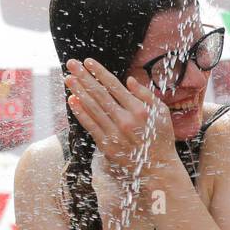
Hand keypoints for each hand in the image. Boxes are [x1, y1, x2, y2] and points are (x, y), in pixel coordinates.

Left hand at [64, 58, 177, 182]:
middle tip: (71, 64)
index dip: (99, 72)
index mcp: (138, 109)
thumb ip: (146, 94)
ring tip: (68, 78)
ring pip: (92, 108)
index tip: (88, 62)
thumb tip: (129, 80)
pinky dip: (81, 113)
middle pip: (100, 94)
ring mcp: (114, 134)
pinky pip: (91, 126)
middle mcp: (125, 120)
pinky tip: (72, 100)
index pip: (114, 85)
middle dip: (84, 77)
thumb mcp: (161, 112)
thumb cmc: (160, 137)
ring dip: (79, 91)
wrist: (158, 168)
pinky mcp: (107, 146)